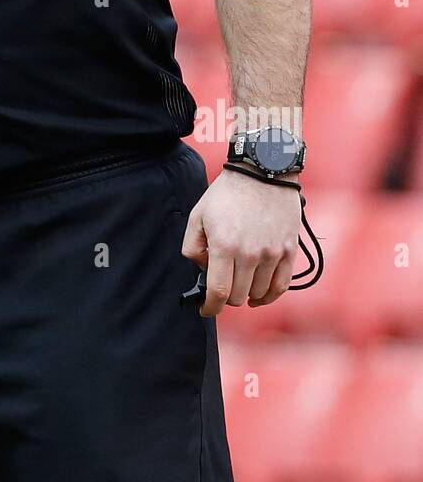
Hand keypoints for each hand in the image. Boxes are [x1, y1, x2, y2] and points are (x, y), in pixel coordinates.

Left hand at [181, 167, 300, 317]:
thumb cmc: (227, 193)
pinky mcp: (289, 250)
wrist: (263, 171)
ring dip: (247, 294)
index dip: (210, 307)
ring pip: (259, 293)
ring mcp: (273, 253)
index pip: (218, 292)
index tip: (205, 310)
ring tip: (239, 284)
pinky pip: (281, 286)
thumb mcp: (198, 215)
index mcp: (225, 245)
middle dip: (225, 297)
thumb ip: (192, 247)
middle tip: (221, 287)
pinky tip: (260, 295)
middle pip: (238, 296)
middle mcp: (250, 253)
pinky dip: (269, 295)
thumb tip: (203, 269)